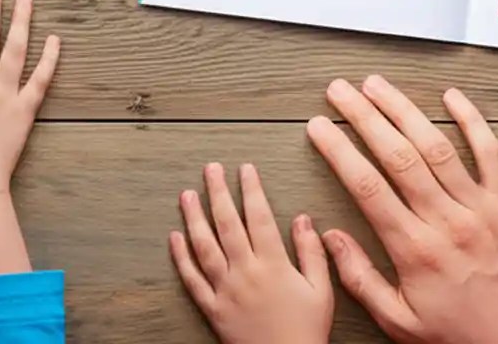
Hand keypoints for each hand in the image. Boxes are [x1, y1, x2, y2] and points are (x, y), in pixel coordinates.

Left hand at [170, 163, 332, 343]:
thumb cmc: (306, 331)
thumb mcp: (322, 290)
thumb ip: (312, 252)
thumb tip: (303, 219)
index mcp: (274, 265)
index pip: (259, 217)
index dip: (251, 189)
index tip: (245, 170)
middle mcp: (246, 272)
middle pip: (227, 224)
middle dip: (218, 192)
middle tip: (211, 170)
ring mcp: (226, 290)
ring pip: (204, 246)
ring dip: (194, 217)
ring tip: (187, 194)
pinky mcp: (212, 308)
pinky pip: (192, 279)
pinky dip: (181, 257)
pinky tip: (174, 237)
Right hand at [307, 76, 497, 343]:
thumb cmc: (459, 334)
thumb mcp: (397, 320)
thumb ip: (358, 277)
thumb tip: (329, 237)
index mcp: (415, 249)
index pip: (366, 186)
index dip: (338, 150)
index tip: (318, 127)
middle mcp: (448, 222)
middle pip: (397, 155)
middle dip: (363, 116)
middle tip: (339, 91)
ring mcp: (482, 208)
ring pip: (437, 146)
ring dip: (404, 109)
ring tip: (377, 85)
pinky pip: (492, 153)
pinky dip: (473, 121)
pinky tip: (452, 97)